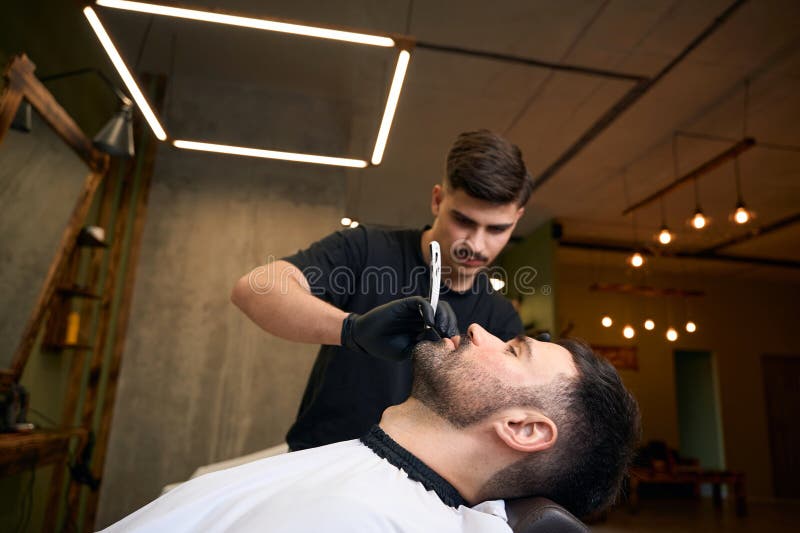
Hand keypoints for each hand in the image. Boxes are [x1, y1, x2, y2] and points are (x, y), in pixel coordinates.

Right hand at [341, 296, 458, 360]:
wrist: (365, 339)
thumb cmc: (385, 346)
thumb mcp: (408, 351)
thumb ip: (424, 347)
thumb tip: (442, 345)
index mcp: (424, 328)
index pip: (445, 325)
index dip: (452, 332)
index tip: (455, 345)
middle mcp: (422, 317)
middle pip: (445, 313)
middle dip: (451, 324)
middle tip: (451, 336)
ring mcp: (414, 310)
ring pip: (437, 305)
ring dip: (443, 316)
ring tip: (443, 329)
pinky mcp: (405, 304)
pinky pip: (421, 302)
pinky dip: (429, 310)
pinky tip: (430, 324)